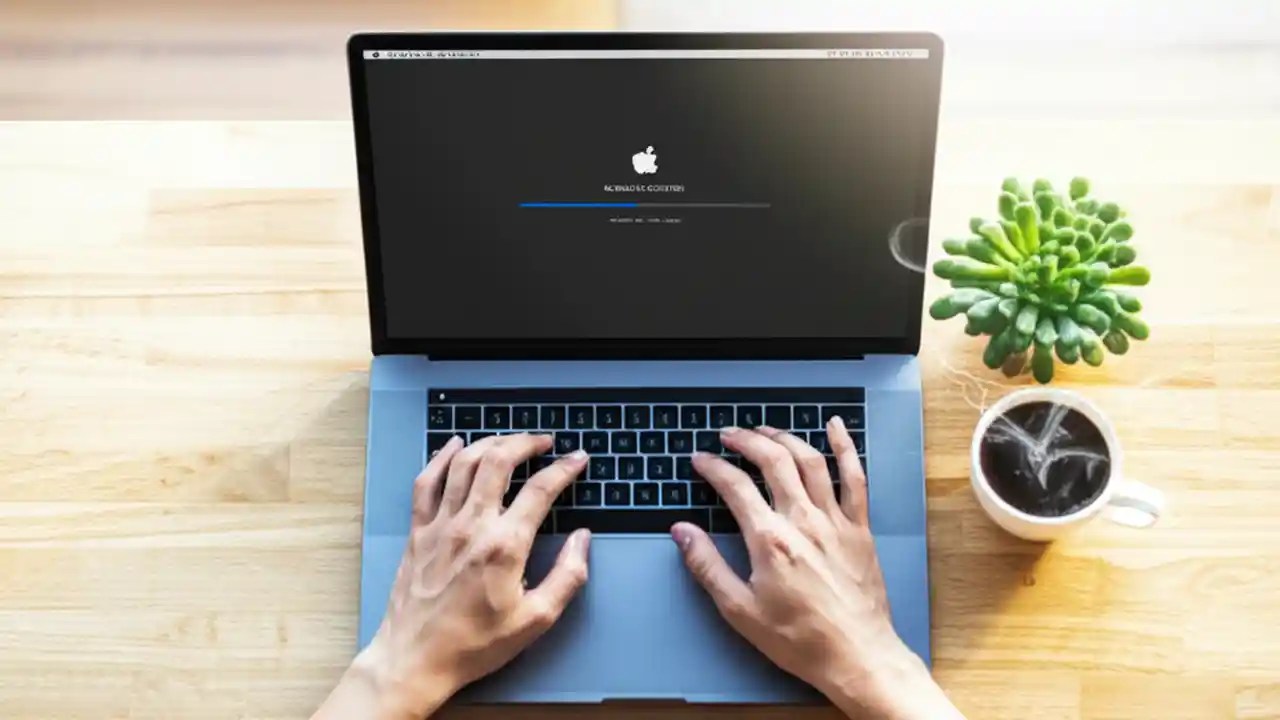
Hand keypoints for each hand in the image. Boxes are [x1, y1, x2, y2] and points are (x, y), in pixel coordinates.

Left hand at [314, 434, 590, 719]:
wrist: (416, 660)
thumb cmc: (474, 645)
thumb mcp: (535, 620)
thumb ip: (567, 576)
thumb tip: (582, 540)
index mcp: (504, 546)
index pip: (541, 490)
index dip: (564, 468)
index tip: (577, 460)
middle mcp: (471, 526)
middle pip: (499, 460)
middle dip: (527, 443)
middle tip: (544, 442)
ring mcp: (440, 525)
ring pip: (465, 463)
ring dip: (490, 442)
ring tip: (510, 441)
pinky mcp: (418, 531)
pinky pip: (427, 481)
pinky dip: (441, 457)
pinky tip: (454, 446)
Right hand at [672, 418, 962, 719]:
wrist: (856, 656)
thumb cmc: (799, 639)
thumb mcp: (740, 610)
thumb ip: (707, 566)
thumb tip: (682, 532)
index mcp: (770, 540)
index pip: (735, 487)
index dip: (713, 467)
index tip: (701, 460)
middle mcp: (804, 521)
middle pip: (773, 462)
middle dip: (746, 441)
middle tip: (729, 435)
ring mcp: (835, 521)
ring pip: (810, 461)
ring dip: (785, 438)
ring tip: (765, 429)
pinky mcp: (859, 528)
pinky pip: (855, 477)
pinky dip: (845, 447)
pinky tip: (835, 427)